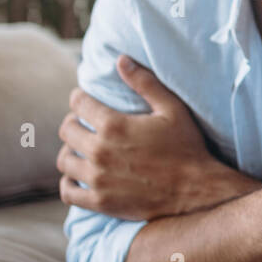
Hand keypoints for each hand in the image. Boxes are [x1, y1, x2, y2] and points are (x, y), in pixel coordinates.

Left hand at [57, 55, 252, 218]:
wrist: (197, 191)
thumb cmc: (187, 147)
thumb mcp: (172, 109)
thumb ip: (145, 83)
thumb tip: (120, 59)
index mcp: (114, 125)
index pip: (78, 103)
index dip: (80, 98)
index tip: (85, 100)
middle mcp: (100, 151)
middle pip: (66, 131)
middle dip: (73, 123)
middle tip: (83, 124)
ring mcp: (98, 179)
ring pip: (64, 160)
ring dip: (70, 152)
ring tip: (81, 150)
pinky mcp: (100, 202)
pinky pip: (67, 191)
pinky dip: (69, 183)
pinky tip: (79, 177)